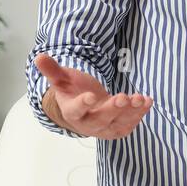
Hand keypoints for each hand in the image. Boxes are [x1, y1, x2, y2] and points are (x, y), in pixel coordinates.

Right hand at [33, 53, 152, 138]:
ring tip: (141, 98)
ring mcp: (104, 128)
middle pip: (100, 119)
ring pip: (118, 123)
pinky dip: (140, 114)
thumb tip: (39, 56)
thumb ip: (52, 70)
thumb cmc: (73, 91)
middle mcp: (88, 124)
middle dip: (113, 109)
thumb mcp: (62, 79)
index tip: (91, 96)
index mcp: (72, 112)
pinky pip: (129, 124)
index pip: (76, 110)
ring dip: (132, 112)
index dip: (83, 104)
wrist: (84, 109)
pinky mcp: (117, 129)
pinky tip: (147, 101)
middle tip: (123, 98)